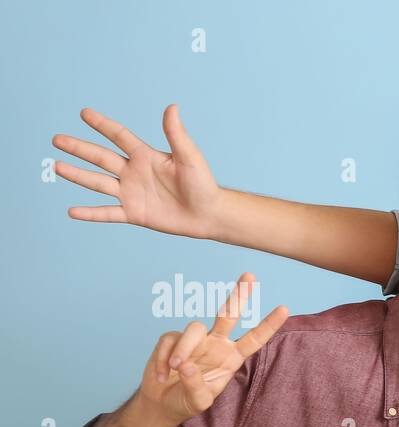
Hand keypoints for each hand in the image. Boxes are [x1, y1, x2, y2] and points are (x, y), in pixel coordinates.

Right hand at [53, 105, 223, 238]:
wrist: (209, 214)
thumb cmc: (203, 183)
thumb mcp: (188, 157)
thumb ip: (176, 134)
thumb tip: (172, 107)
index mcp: (145, 155)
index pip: (119, 135)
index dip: (102, 124)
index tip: (84, 113)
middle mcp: (134, 172)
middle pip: (100, 157)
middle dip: (79, 148)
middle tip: (57, 139)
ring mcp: (131, 192)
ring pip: (98, 182)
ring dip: (77, 175)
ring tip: (57, 166)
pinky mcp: (134, 213)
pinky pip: (108, 213)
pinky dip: (90, 213)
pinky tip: (72, 211)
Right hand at [139, 272, 288, 425]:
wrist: (161, 403)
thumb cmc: (187, 400)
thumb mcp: (198, 402)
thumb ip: (196, 386)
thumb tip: (187, 365)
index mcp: (231, 358)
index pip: (254, 339)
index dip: (268, 325)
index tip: (284, 309)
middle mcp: (216, 344)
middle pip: (229, 315)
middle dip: (239, 296)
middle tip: (250, 276)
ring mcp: (195, 340)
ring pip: (194, 328)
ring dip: (184, 348)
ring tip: (176, 367)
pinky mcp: (172, 339)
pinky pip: (169, 340)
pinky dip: (163, 359)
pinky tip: (161, 374)